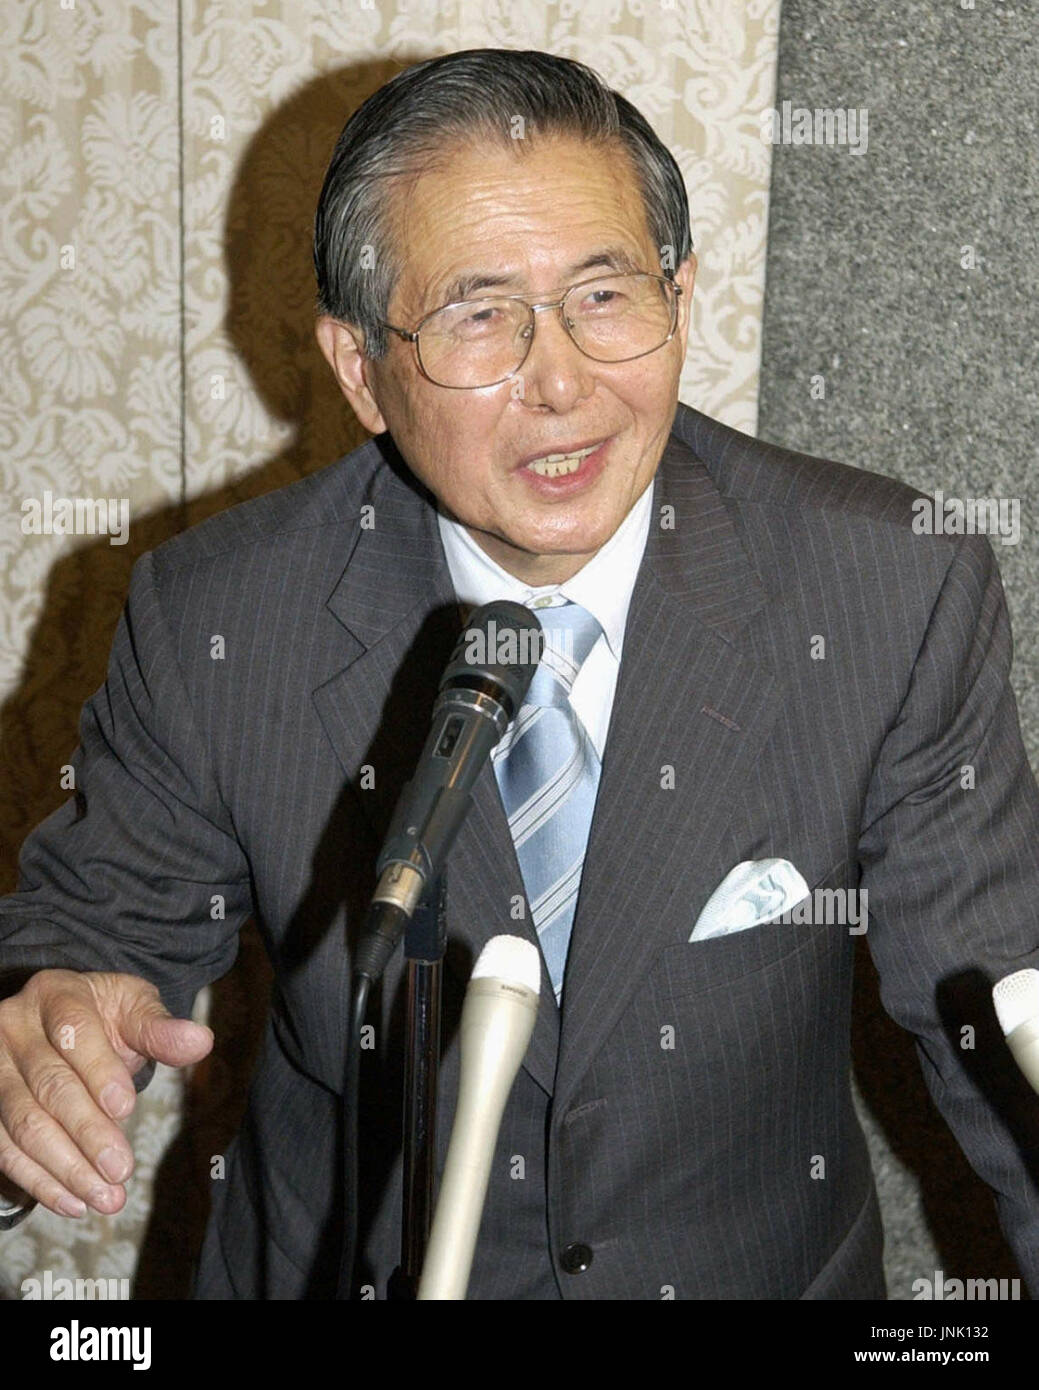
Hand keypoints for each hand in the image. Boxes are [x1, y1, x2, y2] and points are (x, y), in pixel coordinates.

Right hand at [0, 970, 212, 1218]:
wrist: (62, 1023)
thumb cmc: (104, 1016)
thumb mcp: (134, 1009)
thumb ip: (161, 1030)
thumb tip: (200, 1041)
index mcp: (56, 994)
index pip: (74, 1032)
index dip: (99, 1071)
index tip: (126, 1107)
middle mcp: (14, 1028)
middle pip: (48, 1085)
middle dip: (87, 1132)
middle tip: (121, 1169)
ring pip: (23, 1124)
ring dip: (66, 1167)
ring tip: (106, 1197)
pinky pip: (5, 1149)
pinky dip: (40, 1181)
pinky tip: (74, 1202)